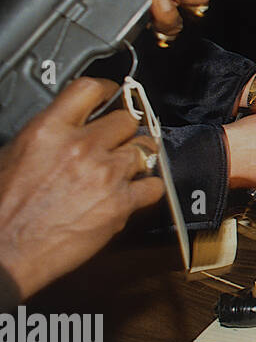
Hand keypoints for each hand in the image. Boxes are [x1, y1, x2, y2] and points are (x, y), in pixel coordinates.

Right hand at [0, 78, 163, 297]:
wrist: (5, 252)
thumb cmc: (3, 210)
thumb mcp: (13, 156)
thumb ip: (48, 136)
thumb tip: (69, 127)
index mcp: (48, 130)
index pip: (89, 89)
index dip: (106, 90)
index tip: (111, 95)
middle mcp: (80, 147)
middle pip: (126, 119)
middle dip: (124, 130)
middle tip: (117, 142)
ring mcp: (105, 174)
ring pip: (145, 148)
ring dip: (138, 157)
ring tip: (125, 167)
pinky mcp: (121, 203)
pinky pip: (154, 185)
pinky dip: (147, 188)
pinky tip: (133, 192)